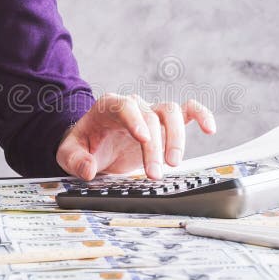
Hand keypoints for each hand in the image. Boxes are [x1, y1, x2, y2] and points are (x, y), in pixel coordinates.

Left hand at [56, 94, 215, 180]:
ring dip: (176, 138)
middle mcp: (133, 105)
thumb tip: (88, 169)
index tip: (143, 138)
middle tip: (154, 173)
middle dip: (155, 146)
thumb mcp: (68, 154)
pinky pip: (187, 111)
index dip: (136, 120)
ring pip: (172, 113)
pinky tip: (210, 129)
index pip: (125, 107)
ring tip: (173, 164)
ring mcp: (151, 112)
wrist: (93, 146)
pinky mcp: (165, 123)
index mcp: (109, 107)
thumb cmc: (82, 147)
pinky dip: (200, 115)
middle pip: (151, 116)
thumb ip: (75, 160)